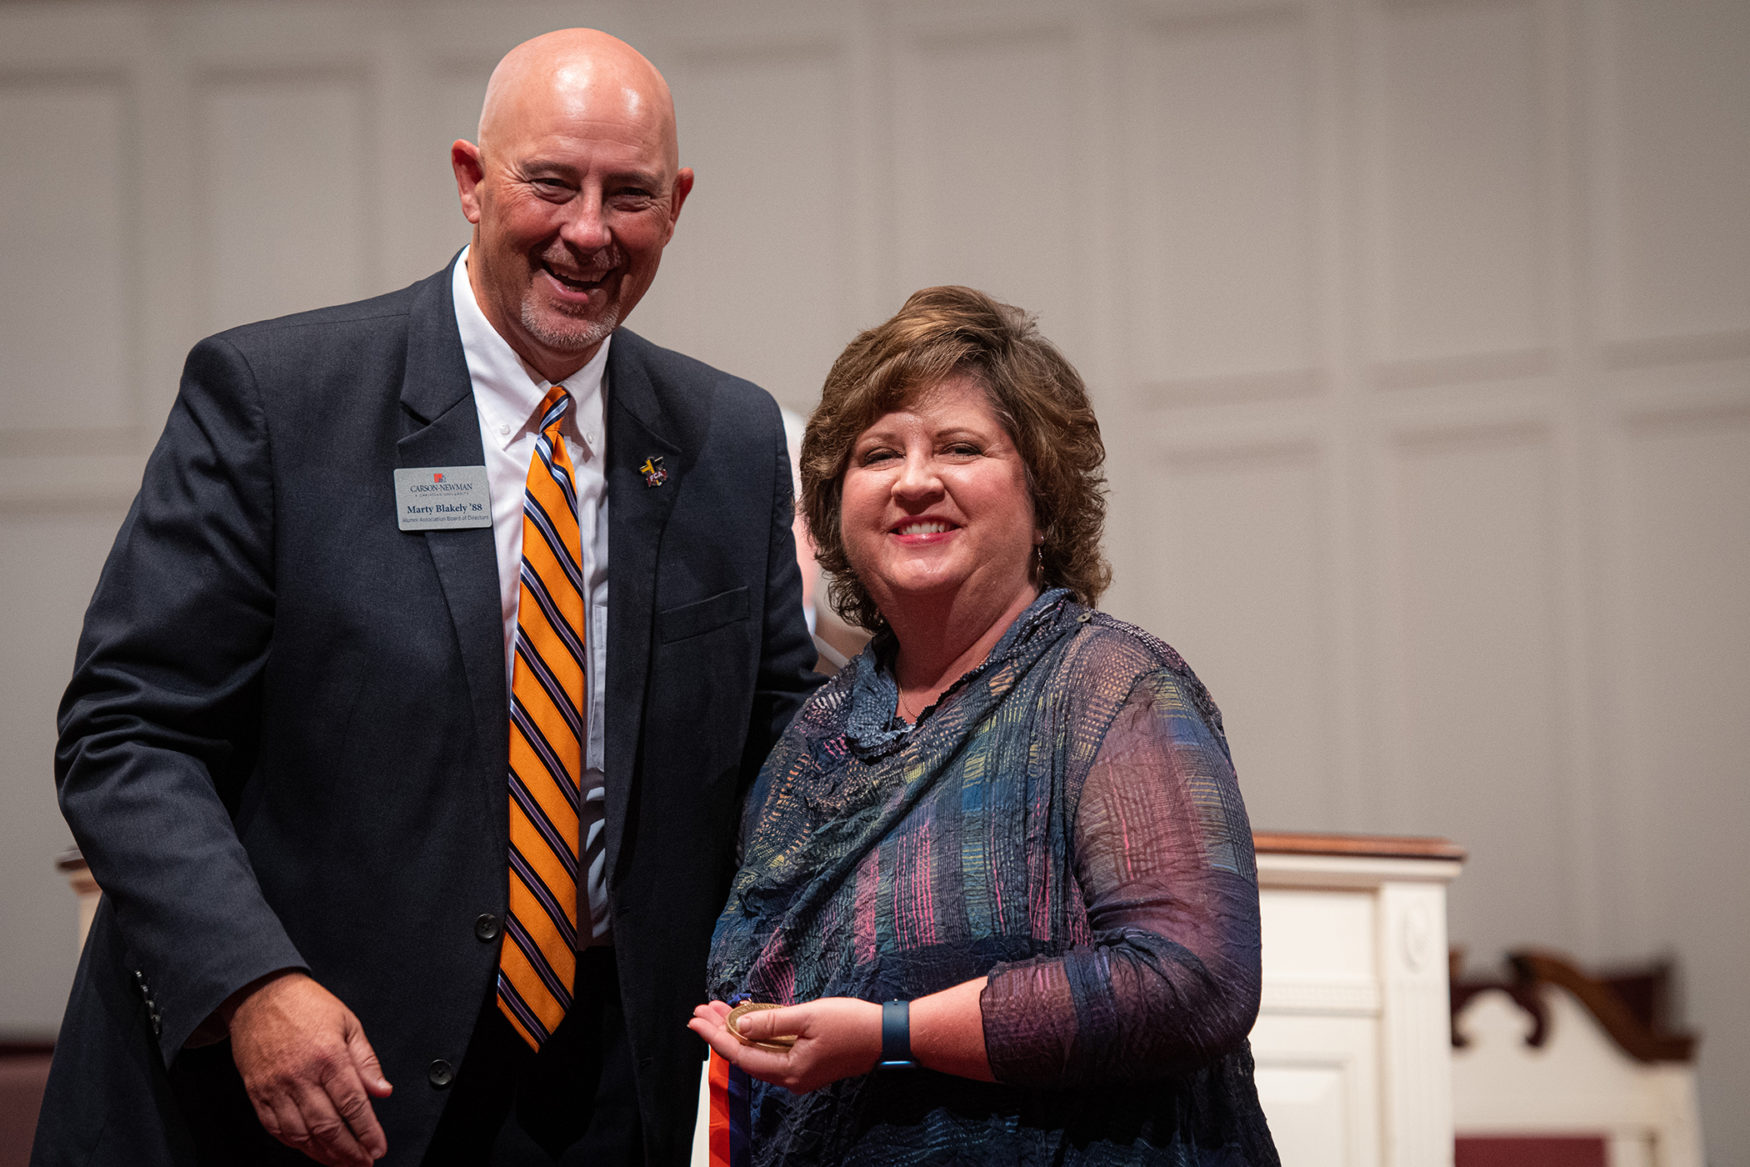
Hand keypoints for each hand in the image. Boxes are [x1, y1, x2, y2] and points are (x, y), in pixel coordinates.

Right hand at [221, 971, 393, 1164]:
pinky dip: (295, 1144)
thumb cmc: (306, 1005)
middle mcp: (301, 1075)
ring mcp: (276, 1087)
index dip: (367, 1132)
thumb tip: (382, 1091)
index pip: (353, 1104)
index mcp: (329, 1056)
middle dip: (349, 1151)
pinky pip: (276, 1129)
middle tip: (362, 1162)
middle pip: (328, 1126)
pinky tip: (311, 1148)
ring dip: (323, 1154)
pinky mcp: (257, 1093)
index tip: (378, 1148)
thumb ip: (366, 1061)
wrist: (260, 994)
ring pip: (301, 1134)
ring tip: (341, 1161)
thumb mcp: (348, 1023)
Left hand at [689, 998, 880, 1093]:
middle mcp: (791, 1078)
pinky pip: (772, 1051)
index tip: (696, 1019)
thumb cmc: (852, 1024)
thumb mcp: (808, 1017)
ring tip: (717, 1010)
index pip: (741, 1054)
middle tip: (701, 1011)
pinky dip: (757, 1034)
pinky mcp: (807, 1064)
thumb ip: (772, 1022)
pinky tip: (748, 1019)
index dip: (716, 1036)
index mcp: (790, 1071)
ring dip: (737, 1031)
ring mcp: (799, 1073)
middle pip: (746, 1055)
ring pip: (758, 1053)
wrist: (887, 1036)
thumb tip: (739, 1026)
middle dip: (721, 1031)